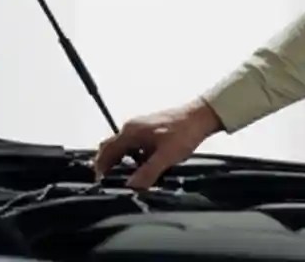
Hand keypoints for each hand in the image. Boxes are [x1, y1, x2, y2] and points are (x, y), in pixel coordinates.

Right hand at [92, 98, 223, 188]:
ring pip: (124, 147)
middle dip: (109, 165)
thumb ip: (147, 172)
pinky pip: (136, 145)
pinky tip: (144, 167)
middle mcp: (132, 127)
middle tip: (112, 182)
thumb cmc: (184, 132)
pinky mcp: (152, 130)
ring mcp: (142, 127)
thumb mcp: (165, 156)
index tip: (101, 183)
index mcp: (130, 132)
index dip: (101, 168)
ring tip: (128, 178)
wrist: (203, 116)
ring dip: (122, 162)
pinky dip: (134, 157)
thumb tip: (130, 187)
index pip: (106, 151)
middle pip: (112, 148)